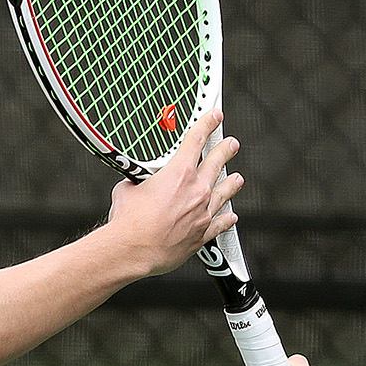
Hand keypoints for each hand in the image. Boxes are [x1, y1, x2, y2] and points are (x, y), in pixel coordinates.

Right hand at [105, 109, 243, 276]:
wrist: (132, 249)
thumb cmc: (129, 220)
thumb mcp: (128, 188)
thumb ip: (139, 181)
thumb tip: (137, 182)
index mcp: (178, 173)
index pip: (196, 140)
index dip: (207, 124)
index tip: (215, 116)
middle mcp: (196, 191)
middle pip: (217, 163)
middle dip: (225, 150)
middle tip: (232, 144)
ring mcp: (202, 213)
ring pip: (223, 192)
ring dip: (231, 183)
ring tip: (237, 178)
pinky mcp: (201, 234)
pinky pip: (220, 223)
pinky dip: (226, 218)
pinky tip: (231, 216)